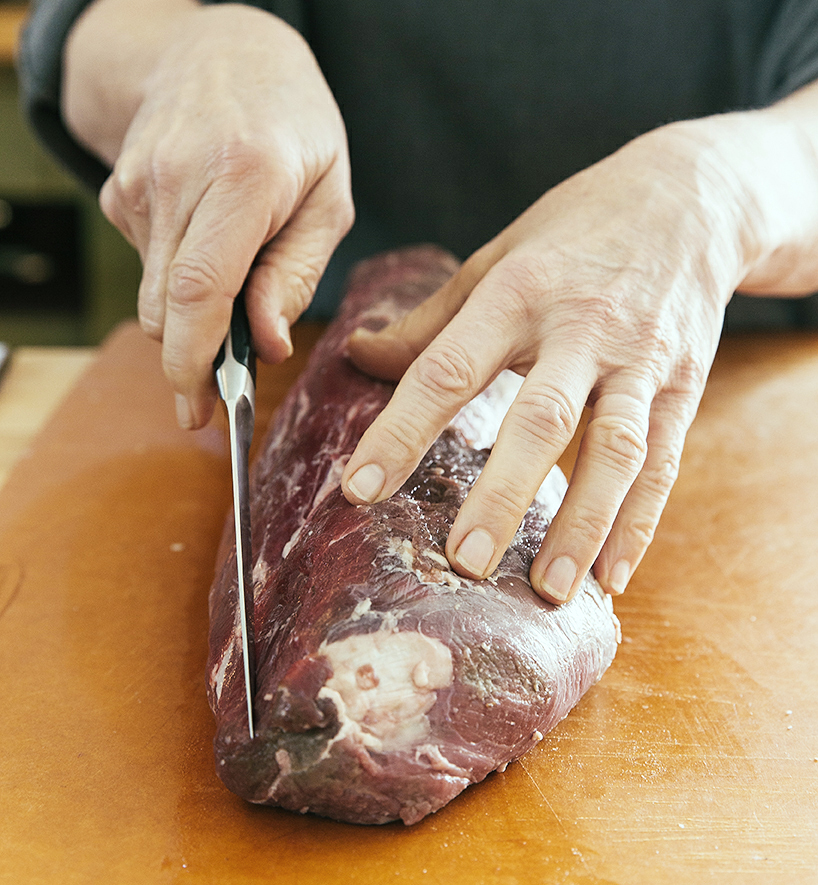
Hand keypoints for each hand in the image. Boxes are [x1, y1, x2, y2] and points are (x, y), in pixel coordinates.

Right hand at [88, 4, 352, 427]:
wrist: (223, 54)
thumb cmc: (294, 129)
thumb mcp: (328, 198)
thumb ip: (295, 274)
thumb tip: (267, 345)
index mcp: (245, 176)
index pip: (200, 288)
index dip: (193, 360)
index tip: (200, 409)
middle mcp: (178, 177)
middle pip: (165, 305)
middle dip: (188, 362)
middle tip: (217, 393)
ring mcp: (138, 182)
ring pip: (153, 294)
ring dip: (190, 318)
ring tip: (233, 288)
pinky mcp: (119, 191)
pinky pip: (148, 265)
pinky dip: (178, 281)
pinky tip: (208, 245)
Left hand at [341, 122, 751, 602]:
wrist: (690, 198)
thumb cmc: (574, 231)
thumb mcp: (496, 256)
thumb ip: (430, 320)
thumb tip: (357, 357)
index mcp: (518, 292)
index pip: (448, 369)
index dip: (401, 431)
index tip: (360, 490)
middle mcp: (582, 328)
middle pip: (542, 419)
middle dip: (504, 494)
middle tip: (466, 562)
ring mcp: (641, 360)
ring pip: (616, 450)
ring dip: (584, 524)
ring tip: (552, 592)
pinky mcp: (684, 383)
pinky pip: (665, 461)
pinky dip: (640, 522)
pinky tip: (613, 577)